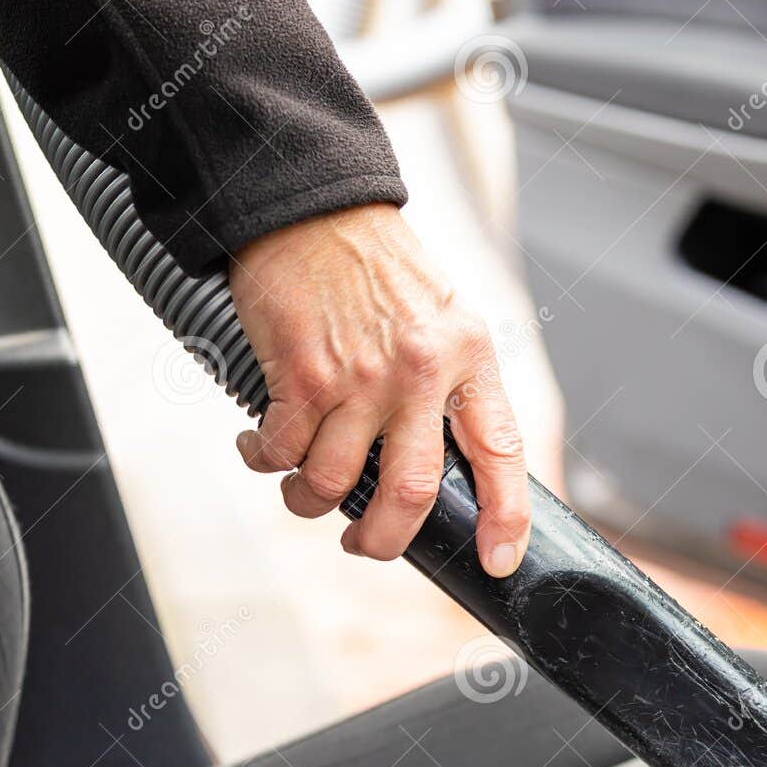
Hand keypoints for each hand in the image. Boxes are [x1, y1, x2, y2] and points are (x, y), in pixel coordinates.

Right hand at [229, 202, 529, 575]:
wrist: (314, 206)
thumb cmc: (378, 267)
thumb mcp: (445, 317)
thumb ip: (453, 387)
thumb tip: (450, 465)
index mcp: (469, 359)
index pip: (501, 452)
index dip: (505, 517)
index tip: (498, 560)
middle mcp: (420, 371)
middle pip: (410, 492)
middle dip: (383, 540)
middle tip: (364, 544)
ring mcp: (359, 375)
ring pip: (334, 483)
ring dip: (309, 503)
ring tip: (303, 491)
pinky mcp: (301, 372)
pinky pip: (281, 450)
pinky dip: (266, 461)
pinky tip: (262, 446)